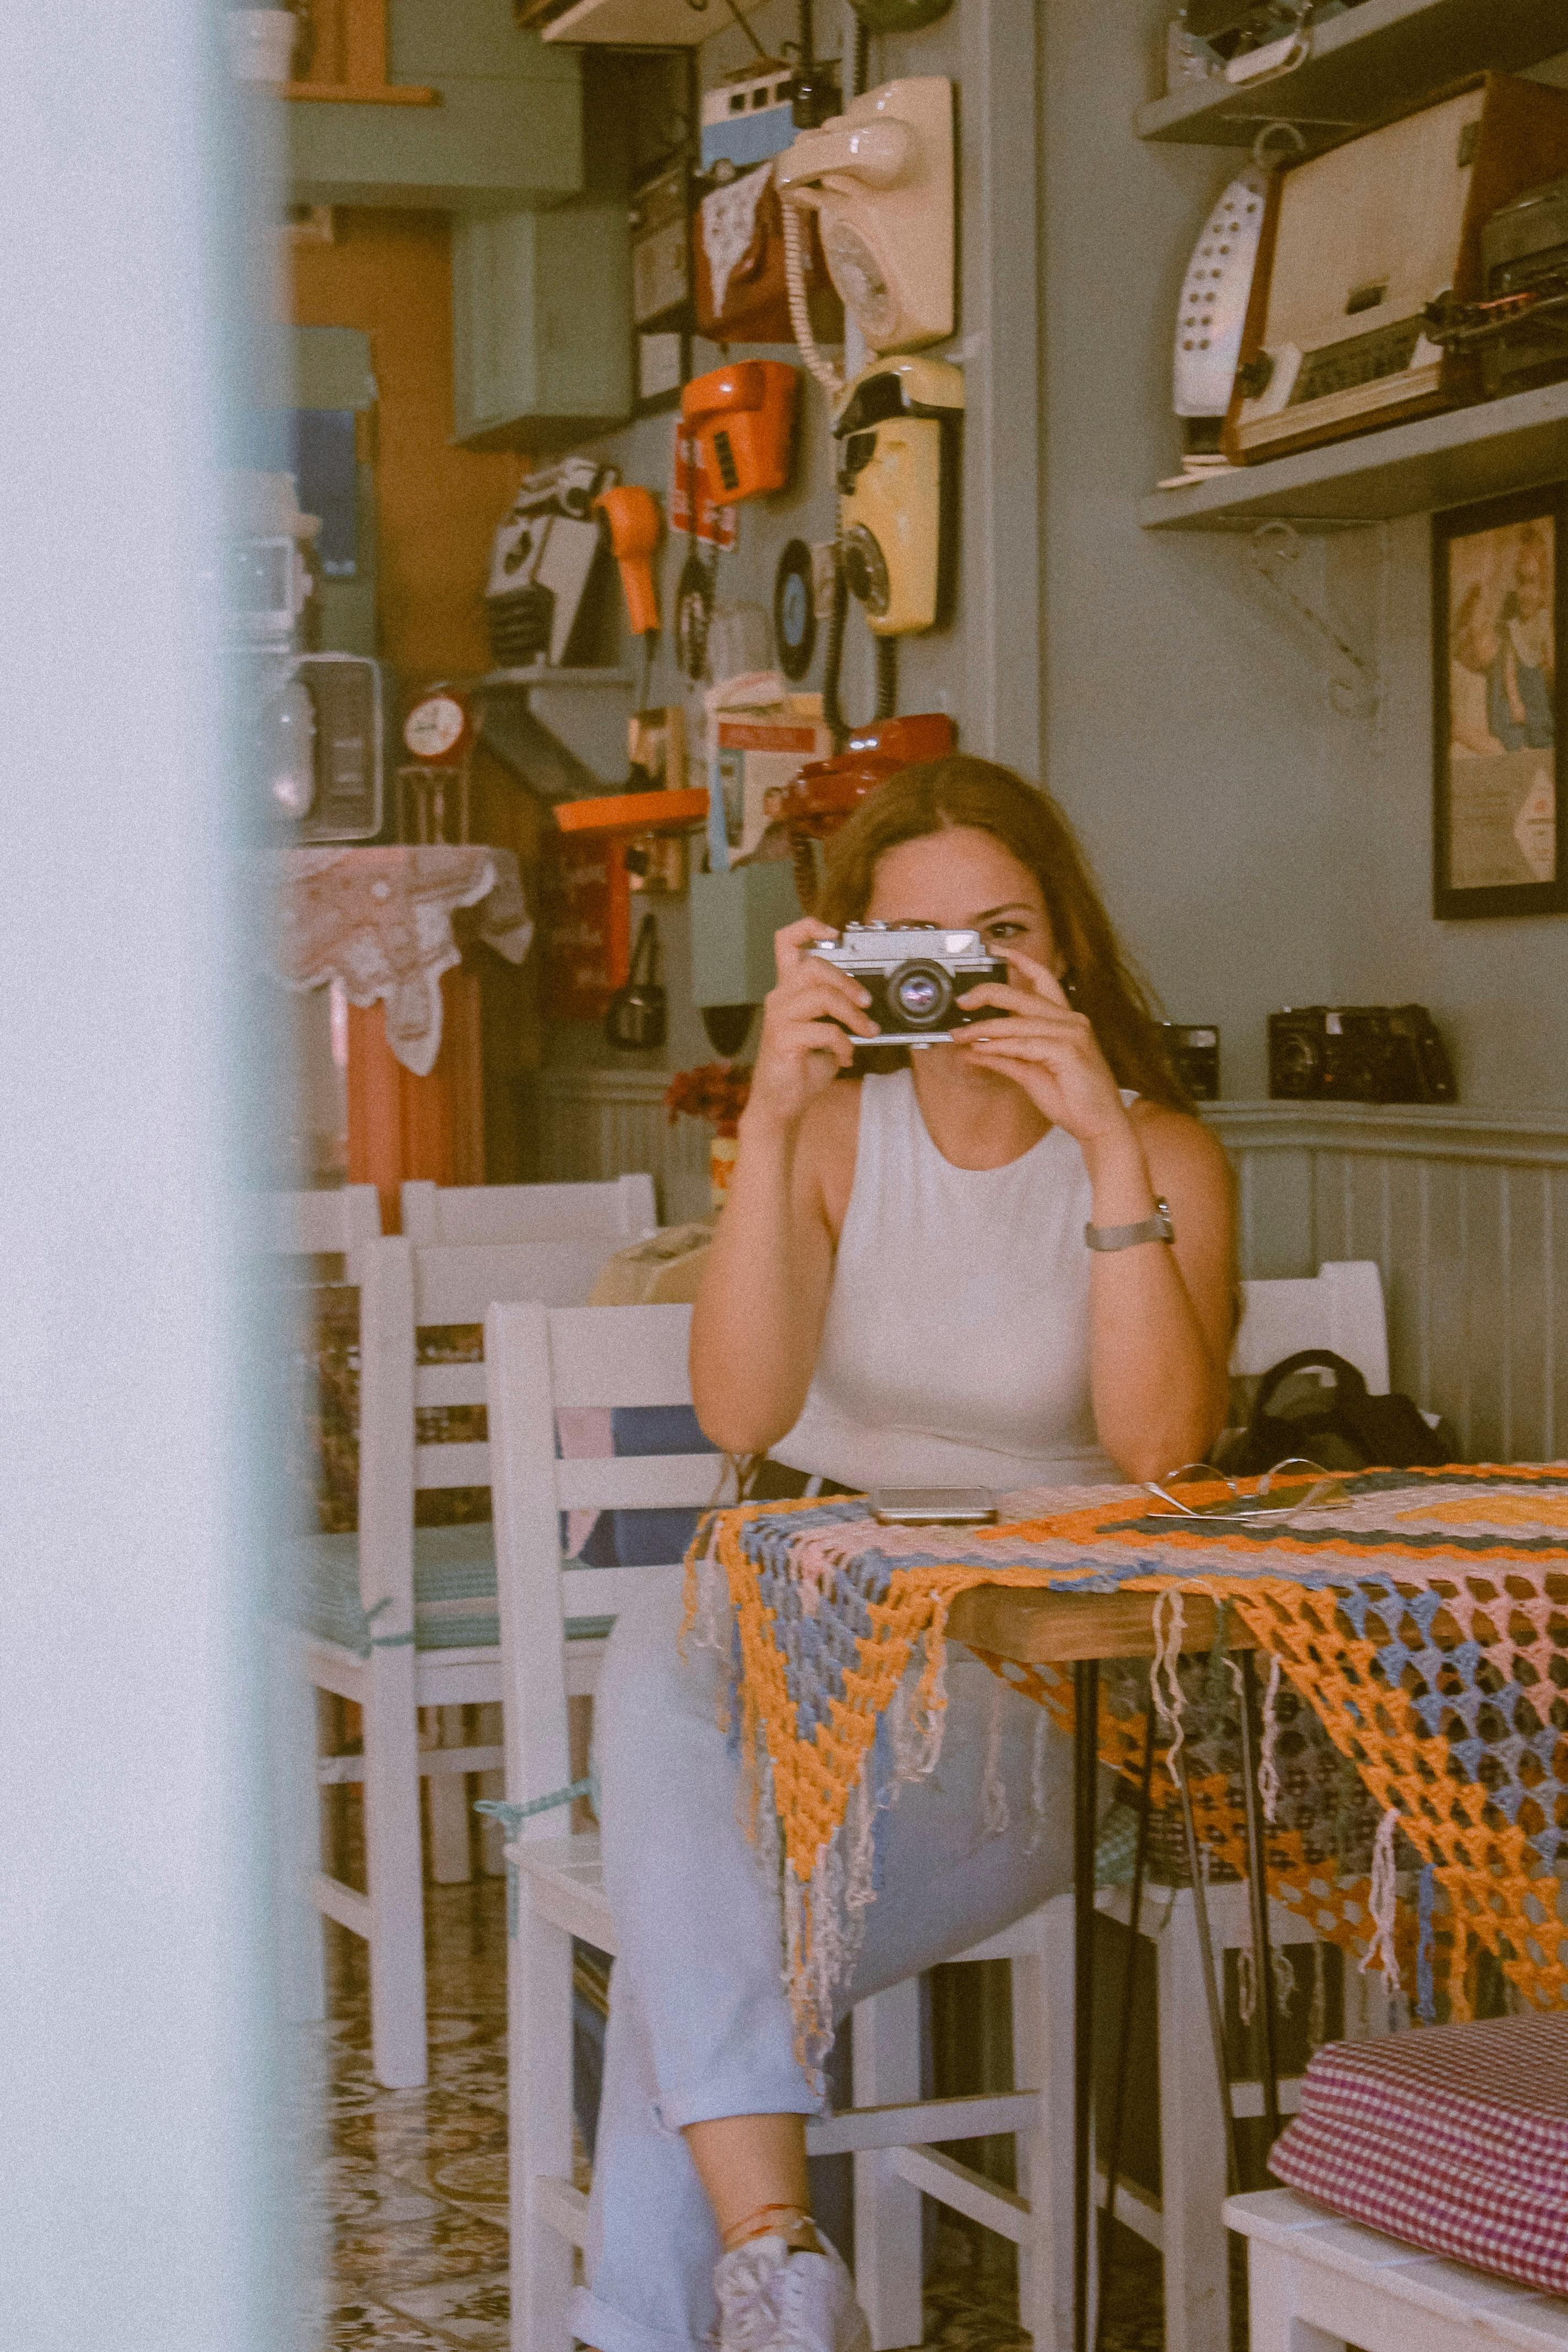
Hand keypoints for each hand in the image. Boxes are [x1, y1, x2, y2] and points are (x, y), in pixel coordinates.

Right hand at [744, 916, 880, 1134]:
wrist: (782, 1102)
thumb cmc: (802, 1064)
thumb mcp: (824, 1029)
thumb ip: (837, 1009)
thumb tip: (868, 1001)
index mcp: (788, 989)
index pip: (787, 942)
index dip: (808, 927)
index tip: (834, 932)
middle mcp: (780, 998)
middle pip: (814, 965)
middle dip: (848, 982)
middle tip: (866, 1003)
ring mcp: (778, 1017)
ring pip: (822, 996)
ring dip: (853, 1015)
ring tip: (865, 1032)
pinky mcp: (782, 1039)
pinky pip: (824, 1030)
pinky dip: (844, 1044)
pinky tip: (846, 1056)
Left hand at [954, 946, 1131, 1146]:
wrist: (1100, 1125)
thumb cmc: (1073, 1099)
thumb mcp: (1030, 1073)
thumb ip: (1004, 1057)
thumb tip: (973, 1049)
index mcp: (1065, 1020)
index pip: (1042, 980)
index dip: (1020, 961)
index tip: (995, 951)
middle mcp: (1071, 1020)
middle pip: (1024, 995)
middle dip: (988, 993)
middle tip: (961, 1001)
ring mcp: (1072, 1034)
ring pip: (1019, 1022)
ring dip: (985, 1029)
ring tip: (960, 1035)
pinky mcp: (1068, 1051)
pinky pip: (1025, 1044)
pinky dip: (1000, 1046)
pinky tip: (981, 1049)